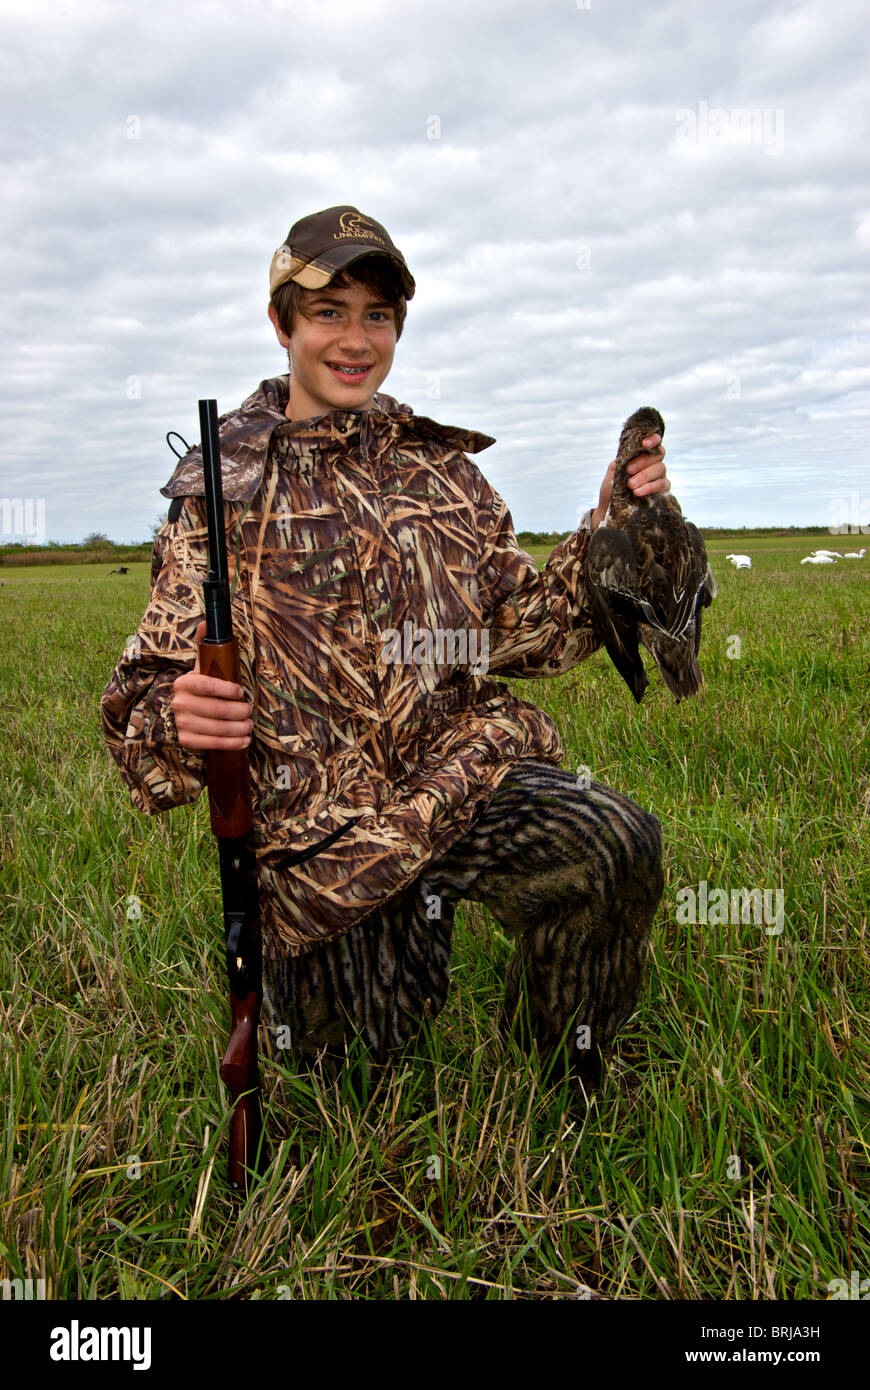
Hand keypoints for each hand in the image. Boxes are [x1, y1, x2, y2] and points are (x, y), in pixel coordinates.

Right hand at [172, 620, 252, 750]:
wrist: (181, 712)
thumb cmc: (200, 688)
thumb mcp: (201, 667)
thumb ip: (204, 646)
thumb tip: (206, 621)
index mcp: (184, 683)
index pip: (208, 686)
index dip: (227, 690)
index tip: (241, 692)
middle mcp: (179, 703)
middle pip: (216, 710)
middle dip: (239, 712)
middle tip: (250, 711)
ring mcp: (181, 723)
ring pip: (216, 728)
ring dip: (238, 729)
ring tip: (249, 726)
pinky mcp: (185, 740)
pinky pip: (211, 744)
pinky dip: (231, 744)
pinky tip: (244, 741)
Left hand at [590, 431, 669, 530]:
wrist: (609, 509)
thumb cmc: (612, 490)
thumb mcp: (611, 474)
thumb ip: (618, 463)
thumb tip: (625, 456)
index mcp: (641, 456)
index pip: (653, 442)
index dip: (653, 439)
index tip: (644, 444)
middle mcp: (653, 464)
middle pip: (658, 454)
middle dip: (643, 461)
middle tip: (629, 471)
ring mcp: (659, 476)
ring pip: (660, 469)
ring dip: (644, 476)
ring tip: (630, 485)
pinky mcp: (663, 490)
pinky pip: (662, 484)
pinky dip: (649, 487)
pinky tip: (638, 492)